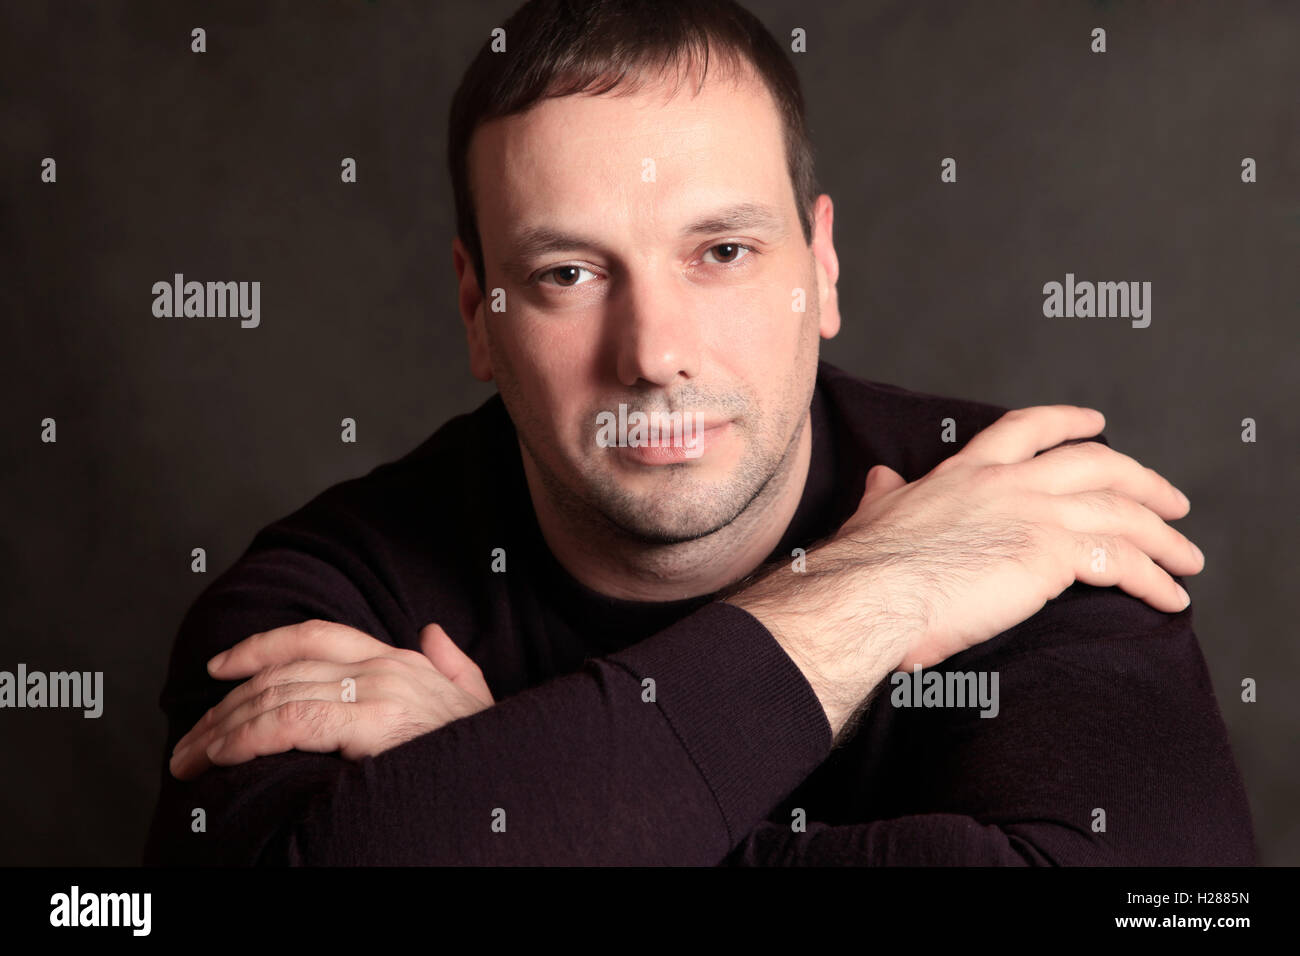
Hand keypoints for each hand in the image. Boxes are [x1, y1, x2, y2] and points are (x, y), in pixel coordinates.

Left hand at [169, 619, 492, 780]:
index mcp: (402, 661)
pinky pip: (294, 722)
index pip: (317, 635)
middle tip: (190, 741)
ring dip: (224, 728)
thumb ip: (453, 666)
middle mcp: (386, 666)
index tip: (219, 667)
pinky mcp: (375, 724)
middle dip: (226, 705)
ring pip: (279, 696)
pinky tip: (225, 752)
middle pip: (284, 669)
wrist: (519, 774)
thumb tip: (432, 633)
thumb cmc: (491, 751)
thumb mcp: (476, 702)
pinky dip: (250, 735)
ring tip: (192, 756)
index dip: (261, 646)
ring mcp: (381, 692)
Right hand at [725, 405, 1203, 736]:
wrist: (869, 592)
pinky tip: (1170, 597)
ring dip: (1163, 536)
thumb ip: (887, 494)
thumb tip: (880, 478)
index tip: (1097, 424)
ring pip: (1121, 510)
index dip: (1069, 423)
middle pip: (1096, 463)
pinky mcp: (1051, 553)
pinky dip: (1155, 579)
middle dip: (1142, 480)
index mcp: (967, 472)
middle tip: (1170, 501)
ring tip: (1187, 558)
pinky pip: (1122, 561)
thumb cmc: (865, 566)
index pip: (1027, 429)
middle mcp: (1007, 482)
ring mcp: (1033, 513)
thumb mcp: (874, 515)